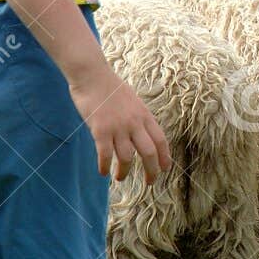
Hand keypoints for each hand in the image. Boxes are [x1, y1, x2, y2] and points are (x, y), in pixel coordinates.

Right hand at [69, 65, 172, 182]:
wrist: (92, 75)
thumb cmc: (111, 87)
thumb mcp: (133, 100)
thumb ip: (139, 117)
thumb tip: (143, 133)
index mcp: (144, 115)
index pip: (161, 141)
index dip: (165, 157)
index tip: (165, 169)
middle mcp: (134, 123)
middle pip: (149, 153)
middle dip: (151, 171)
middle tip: (149, 182)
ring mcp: (118, 127)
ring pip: (126, 158)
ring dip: (124, 172)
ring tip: (120, 178)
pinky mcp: (100, 130)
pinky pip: (105, 155)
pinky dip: (104, 166)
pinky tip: (103, 172)